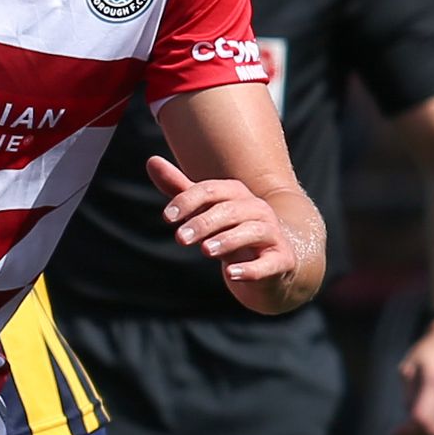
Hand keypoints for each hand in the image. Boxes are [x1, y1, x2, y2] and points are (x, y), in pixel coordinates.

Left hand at [146, 154, 306, 314]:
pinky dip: (251, 269)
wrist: (272, 262)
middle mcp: (258, 210)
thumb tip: (151, 160)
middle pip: (230, 210)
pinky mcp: (282, 260)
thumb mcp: (205, 212)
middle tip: (179, 239)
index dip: (188, 200)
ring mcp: (272, 235)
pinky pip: (269, 263)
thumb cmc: (232, 232)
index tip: (167, 217)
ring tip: (205, 251)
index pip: (212, 190)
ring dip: (228, 240)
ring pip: (252, 231)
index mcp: (237, 195)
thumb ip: (181, 190)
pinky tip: (231, 274)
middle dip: (203, 223)